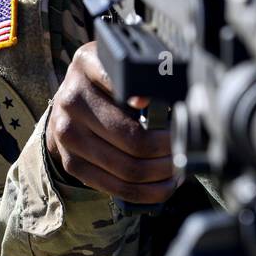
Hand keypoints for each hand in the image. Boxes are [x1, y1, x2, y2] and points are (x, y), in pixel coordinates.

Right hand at [46, 42, 178, 203]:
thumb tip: (160, 99)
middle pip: (134, 139)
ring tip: (180, 169)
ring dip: (162, 174)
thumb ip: (141, 72)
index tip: (177, 115)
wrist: (70, 103)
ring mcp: (67, 135)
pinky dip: (147, 192)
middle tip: (187, 149)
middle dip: (169, 150)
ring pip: (128, 168)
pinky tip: (164, 185)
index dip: (155, 104)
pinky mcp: (72, 163)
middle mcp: (72, 100)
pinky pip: (116, 187)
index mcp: (87, 65)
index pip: (124, 84)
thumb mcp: (120, 63)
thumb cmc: (107, 81)